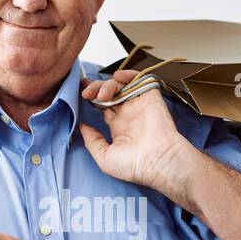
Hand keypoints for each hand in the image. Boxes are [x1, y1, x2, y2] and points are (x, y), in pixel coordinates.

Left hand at [78, 68, 195, 197]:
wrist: (158, 162)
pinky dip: (128, 74)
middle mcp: (128, 114)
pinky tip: (118, 78)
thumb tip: (82, 126)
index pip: (103, 106)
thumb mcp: (105, 158)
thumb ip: (92, 141)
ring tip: (102, 95)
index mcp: (119, 127)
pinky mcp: (150, 97)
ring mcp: (139, 104)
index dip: (92, 98)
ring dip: (107, 84)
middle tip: (86, 92)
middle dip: (95, 88)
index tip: (81, 94)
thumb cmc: (135, 166)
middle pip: (109, 93)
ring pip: (120, 85)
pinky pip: (139, 78)